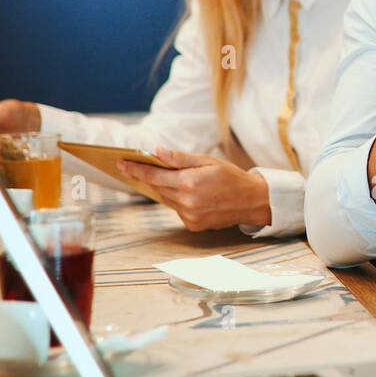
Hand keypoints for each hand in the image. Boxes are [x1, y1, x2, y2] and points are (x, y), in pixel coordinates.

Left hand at [119, 148, 271, 231]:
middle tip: (135, 167)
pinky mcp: (193, 225)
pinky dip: (178, 200)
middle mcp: (186, 201)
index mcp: (189, 182)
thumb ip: (181, 158)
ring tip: (171, 178)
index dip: (136, 169)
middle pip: (157, 187)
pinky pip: (177, 209)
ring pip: (166, 199)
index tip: (122, 163)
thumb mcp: (208, 161)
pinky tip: (190, 194)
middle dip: (147, 177)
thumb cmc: (232, 177)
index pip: (153, 175)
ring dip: (164, 188)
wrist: (252, 201)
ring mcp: (189, 215)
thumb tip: (157, 152)